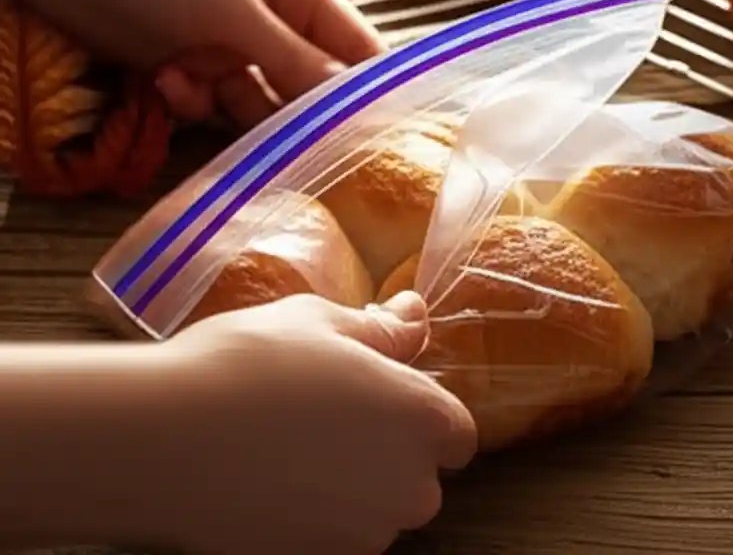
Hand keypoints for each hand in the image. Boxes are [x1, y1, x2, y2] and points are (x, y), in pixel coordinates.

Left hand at [0, 0, 382, 127]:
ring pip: (260, 107)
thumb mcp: (230, 14)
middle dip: (294, 115)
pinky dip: (191, 104)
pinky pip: (213, 110)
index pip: (360, 54)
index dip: (375, 98)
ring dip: (228, 107)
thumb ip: (297, 63)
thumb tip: (363, 106)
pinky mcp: (188, 72)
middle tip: (291, 148)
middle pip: (313, 90)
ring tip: (188, 79)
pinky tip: (162, 80)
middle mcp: (274, 24)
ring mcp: (230, 50)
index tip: (383, 146)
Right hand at [159, 292, 475, 554]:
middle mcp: (409, 486)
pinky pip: (329, 537)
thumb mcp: (321, 322)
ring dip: (347, 489)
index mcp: (424, 419)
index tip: (378, 399)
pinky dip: (308, 517)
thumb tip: (414, 314)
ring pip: (373, 512)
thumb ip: (383, 329)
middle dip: (385, 456)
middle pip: (418, 479)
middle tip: (324, 418)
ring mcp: (362, 533)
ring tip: (286, 446)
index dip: (420, 415)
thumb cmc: (247, 365)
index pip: (457, 434)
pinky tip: (265, 482)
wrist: (161, 439)